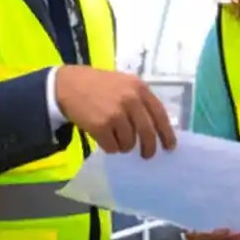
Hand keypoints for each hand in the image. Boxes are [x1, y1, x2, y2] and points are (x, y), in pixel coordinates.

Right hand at [54, 65, 177, 157]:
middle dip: (149, 148)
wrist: (70, 85)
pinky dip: (111, 148)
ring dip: (125, 146)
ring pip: (129, 143)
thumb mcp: (125, 84)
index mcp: (140, 88)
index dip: (166, 133)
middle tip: (147, 155)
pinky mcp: (101, 126)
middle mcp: (131, 100)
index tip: (170, 147)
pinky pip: (113, 147)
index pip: (160, 115)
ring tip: (116, 138)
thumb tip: (157, 128)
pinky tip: (105, 139)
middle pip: (147, 133)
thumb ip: (140, 101)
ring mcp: (116, 113)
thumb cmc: (100, 86)